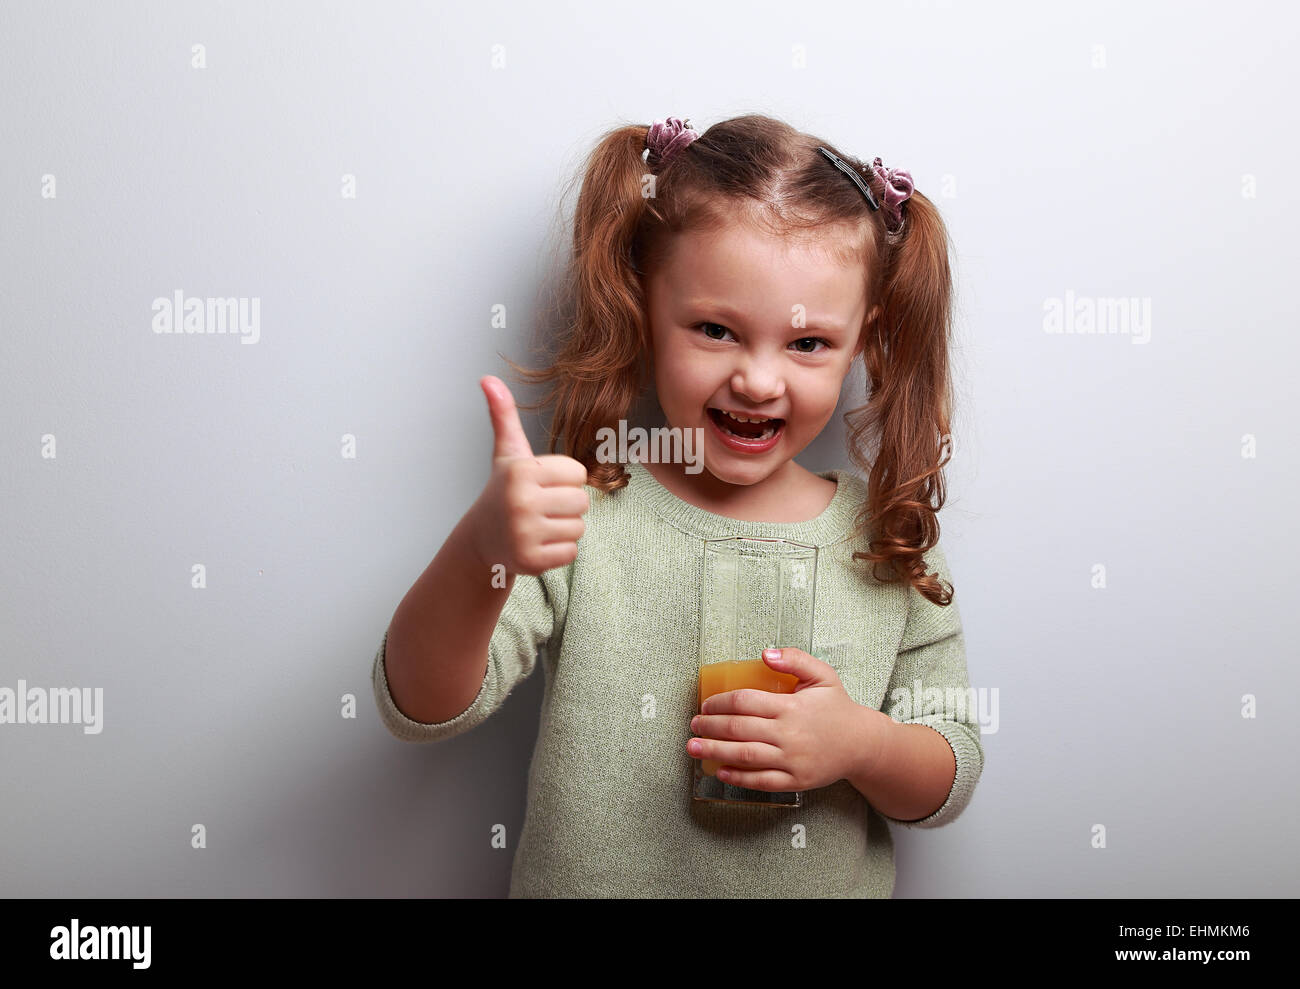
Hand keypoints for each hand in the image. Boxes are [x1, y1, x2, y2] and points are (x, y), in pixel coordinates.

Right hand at [469, 375, 589, 576]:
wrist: (481, 540)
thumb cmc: (503, 491)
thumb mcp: (506, 453)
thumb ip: (503, 415)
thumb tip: (488, 378)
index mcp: (521, 472)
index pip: (578, 473)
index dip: (564, 479)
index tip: (541, 485)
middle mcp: (521, 502)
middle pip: (582, 501)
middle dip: (566, 505)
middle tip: (541, 508)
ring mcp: (525, 534)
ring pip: (579, 528)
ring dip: (563, 528)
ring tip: (538, 525)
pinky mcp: (531, 561)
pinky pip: (572, 552)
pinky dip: (559, 551)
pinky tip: (537, 544)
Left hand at [687, 647, 892, 791]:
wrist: (862, 744)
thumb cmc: (837, 708)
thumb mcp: (822, 675)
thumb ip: (795, 659)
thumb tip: (765, 653)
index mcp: (792, 706)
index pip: (745, 701)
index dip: (720, 702)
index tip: (706, 704)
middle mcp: (789, 734)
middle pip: (739, 728)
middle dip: (710, 726)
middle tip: (693, 725)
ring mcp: (791, 760)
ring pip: (745, 755)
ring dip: (714, 751)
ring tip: (694, 747)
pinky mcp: (795, 781)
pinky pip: (760, 781)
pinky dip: (738, 777)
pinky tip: (720, 771)